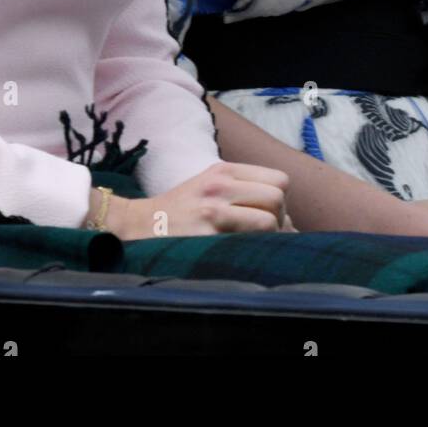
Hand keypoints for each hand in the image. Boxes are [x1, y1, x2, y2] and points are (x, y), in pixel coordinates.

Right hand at [104, 161, 291, 239]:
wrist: (138, 226)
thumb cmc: (179, 211)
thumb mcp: (208, 186)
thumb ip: (244, 192)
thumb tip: (289, 222)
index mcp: (223, 171)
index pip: (278, 180)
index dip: (280, 201)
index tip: (270, 217)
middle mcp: (220, 185)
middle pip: (278, 198)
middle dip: (280, 220)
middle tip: (265, 235)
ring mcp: (213, 211)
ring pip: (269, 221)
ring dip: (269, 238)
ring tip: (254, 246)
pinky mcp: (207, 236)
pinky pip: (250, 243)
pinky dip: (255, 251)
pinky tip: (243, 256)